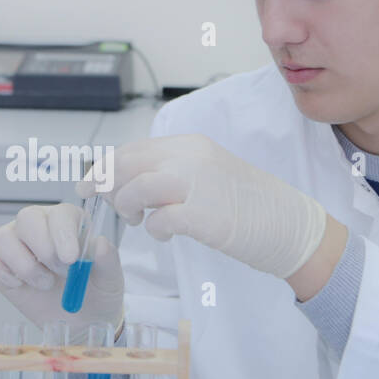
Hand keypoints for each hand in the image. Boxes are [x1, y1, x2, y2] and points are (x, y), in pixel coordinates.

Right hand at [0, 203, 123, 332]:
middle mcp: (40, 225)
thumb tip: (100, 244)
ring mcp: (15, 242)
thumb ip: (108, 260)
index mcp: (69, 222)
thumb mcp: (110, 279)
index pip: (59, 213)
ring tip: (45, 283)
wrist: (80, 322)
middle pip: (26, 218)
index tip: (71, 259)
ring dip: (24, 266)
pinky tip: (19, 285)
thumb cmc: (95, 293)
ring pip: (4, 238)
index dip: (62, 233)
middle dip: (42, 248)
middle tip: (59, 272)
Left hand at [77, 134, 326, 279]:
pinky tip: (164, 233)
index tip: (88, 185)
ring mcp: (198, 184)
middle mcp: (191, 157)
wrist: (290, 225)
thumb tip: (129, 182)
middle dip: (107, 187)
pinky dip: (155, 229)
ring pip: (136, 188)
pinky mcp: (204, 215)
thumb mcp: (208, 174)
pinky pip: (160, 219)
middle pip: (126, 164)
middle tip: (109, 207)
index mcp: (190, 145)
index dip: (103, 169)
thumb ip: (172, 171)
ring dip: (127, 207)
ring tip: (139, 221)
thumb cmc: (248, 205)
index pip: (131, 150)